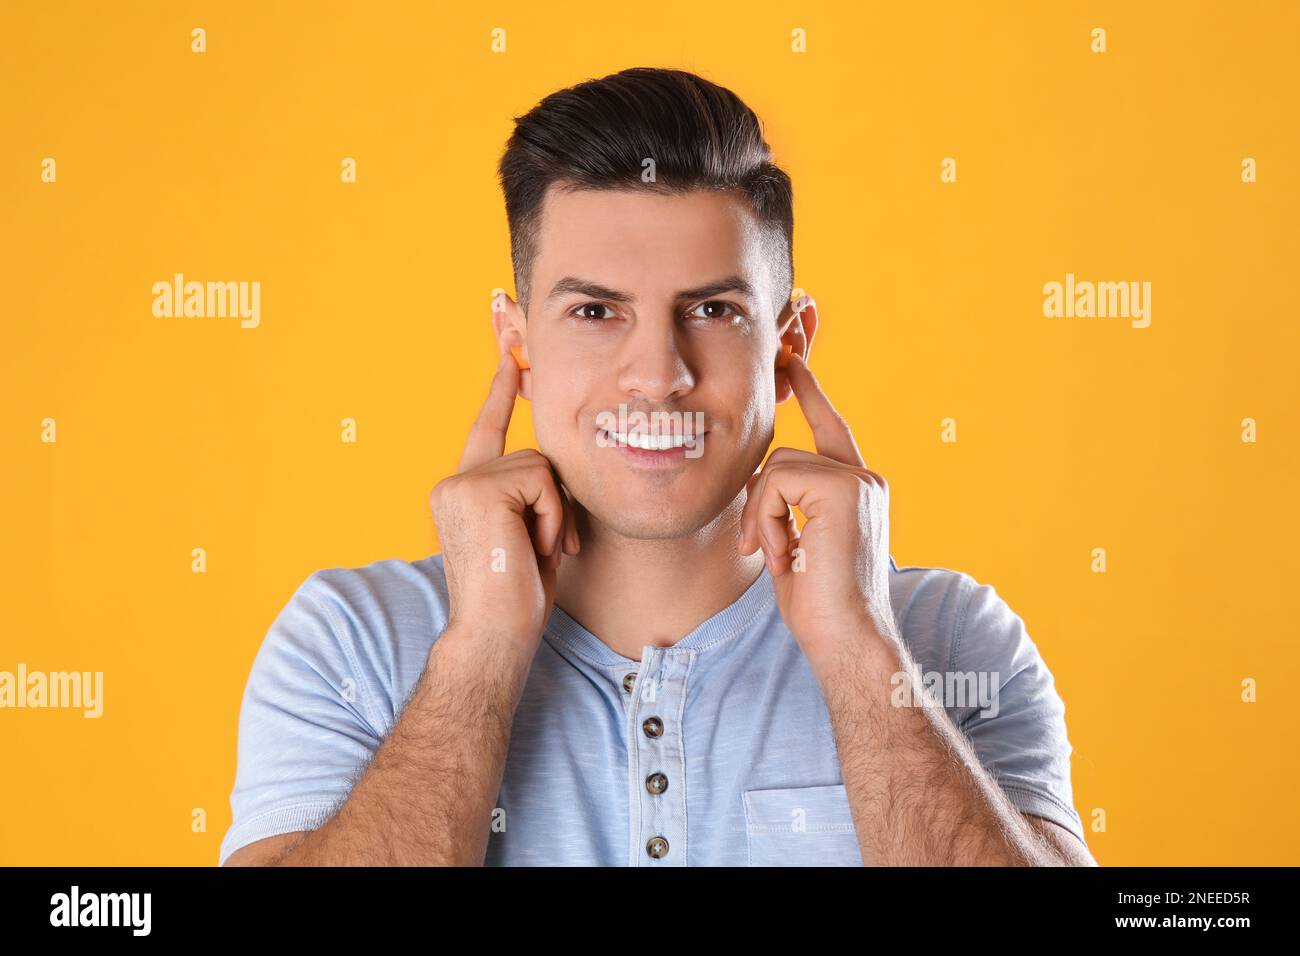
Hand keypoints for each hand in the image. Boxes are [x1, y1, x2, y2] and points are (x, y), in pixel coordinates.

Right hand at [429, 351, 579, 653]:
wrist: (494, 638)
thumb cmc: (517, 598)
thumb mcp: (527, 533)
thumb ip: (530, 494)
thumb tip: (553, 461)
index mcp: (462, 491)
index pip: (485, 428)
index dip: (499, 390)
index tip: (510, 353)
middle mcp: (453, 482)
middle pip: (532, 455)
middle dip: (554, 501)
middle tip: (544, 548)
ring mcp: (461, 484)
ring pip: (540, 467)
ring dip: (553, 513)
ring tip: (535, 552)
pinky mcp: (477, 490)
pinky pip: (543, 481)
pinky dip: (551, 515)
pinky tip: (533, 548)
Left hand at [738, 351, 896, 674]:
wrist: (846, 639)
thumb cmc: (818, 606)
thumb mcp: (795, 543)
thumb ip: (785, 505)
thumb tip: (757, 477)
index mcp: (857, 489)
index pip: (829, 427)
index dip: (810, 391)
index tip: (792, 357)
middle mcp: (865, 479)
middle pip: (783, 457)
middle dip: (758, 504)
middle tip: (765, 551)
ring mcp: (858, 482)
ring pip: (776, 468)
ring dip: (760, 517)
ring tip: (777, 556)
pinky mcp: (843, 490)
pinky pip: (777, 482)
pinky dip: (765, 519)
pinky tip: (782, 554)